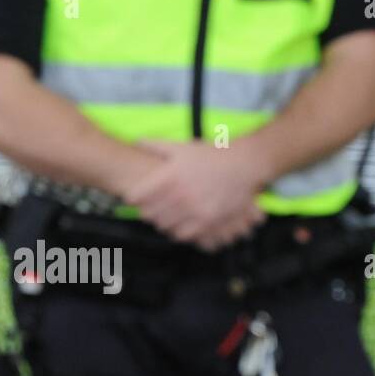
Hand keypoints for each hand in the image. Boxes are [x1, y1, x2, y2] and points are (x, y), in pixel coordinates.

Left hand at [125, 140, 267, 251]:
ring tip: (160, 217)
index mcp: (169, 176)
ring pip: (164, 225)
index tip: (133, 197)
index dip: (132, 198)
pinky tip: (177, 224)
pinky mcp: (208, 221)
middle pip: (149, 213)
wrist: (242, 165)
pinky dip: (176, 231)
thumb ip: (156, 145)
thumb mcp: (181, 147)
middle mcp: (180, 195)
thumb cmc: (209, 155)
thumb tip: (136, 141)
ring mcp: (194, 210)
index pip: (137, 196)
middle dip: (144, 211)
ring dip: (159, 222)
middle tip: (146, 208)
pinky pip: (183, 234)